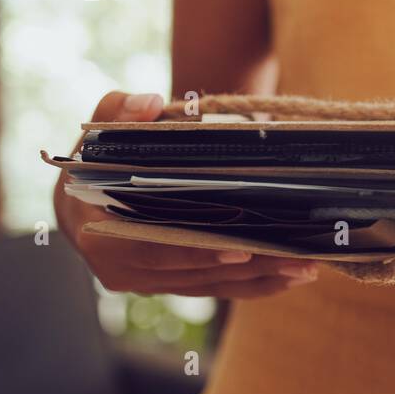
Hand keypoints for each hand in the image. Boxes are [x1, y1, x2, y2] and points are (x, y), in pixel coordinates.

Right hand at [54, 91, 318, 296]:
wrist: (86, 195)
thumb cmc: (94, 160)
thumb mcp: (98, 132)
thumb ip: (117, 113)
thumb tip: (150, 104)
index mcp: (101, 236)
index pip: (154, 249)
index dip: (197, 251)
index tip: (242, 249)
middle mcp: (124, 269)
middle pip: (195, 273)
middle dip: (250, 266)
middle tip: (297, 257)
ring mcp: (150, 282)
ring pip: (213, 286)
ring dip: (262, 277)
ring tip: (307, 266)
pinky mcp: (173, 285)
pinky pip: (217, 290)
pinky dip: (255, 284)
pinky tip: (293, 276)